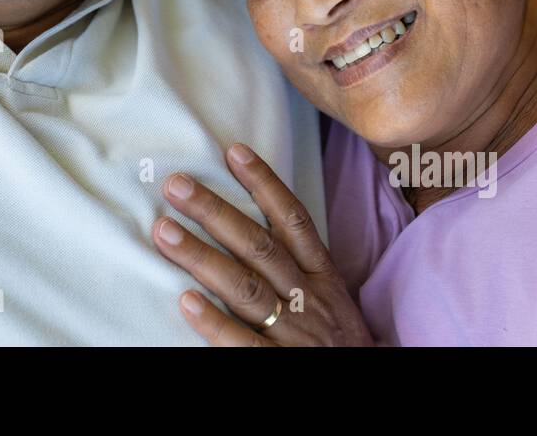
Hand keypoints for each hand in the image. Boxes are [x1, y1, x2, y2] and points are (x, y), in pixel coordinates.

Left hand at [152, 143, 371, 345]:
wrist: (372, 385)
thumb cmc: (341, 344)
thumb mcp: (332, 299)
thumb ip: (299, 268)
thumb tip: (253, 228)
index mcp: (323, 277)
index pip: (294, 221)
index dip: (265, 184)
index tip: (234, 151)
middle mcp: (308, 298)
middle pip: (259, 246)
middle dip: (215, 212)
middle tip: (176, 185)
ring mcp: (294, 334)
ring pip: (245, 288)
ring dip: (202, 257)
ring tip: (164, 232)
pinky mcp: (277, 365)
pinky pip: (243, 343)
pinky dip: (214, 322)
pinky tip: (185, 302)